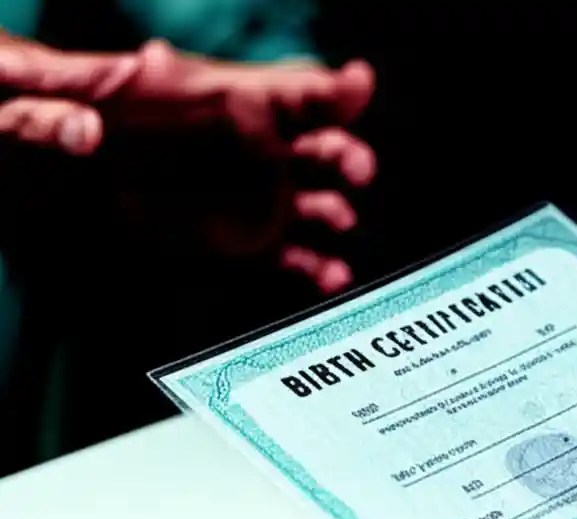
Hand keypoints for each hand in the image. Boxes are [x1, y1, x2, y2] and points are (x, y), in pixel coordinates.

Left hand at [0, 34, 375, 293]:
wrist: (91, 185)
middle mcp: (267, 155)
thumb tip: (152, 57)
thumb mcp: (123, 92)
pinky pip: (299, 259)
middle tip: (356, 167)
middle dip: (347, 155)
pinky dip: (320, 269)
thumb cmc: (114, 127)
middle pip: (325, 149)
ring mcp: (266, 204)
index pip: (302, 93)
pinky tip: (331, 274)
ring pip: (321, 205)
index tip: (358, 84)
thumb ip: (141, 79)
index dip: (335, 87)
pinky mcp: (255, 248)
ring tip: (336, 217)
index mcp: (247, 109)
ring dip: (335, 210)